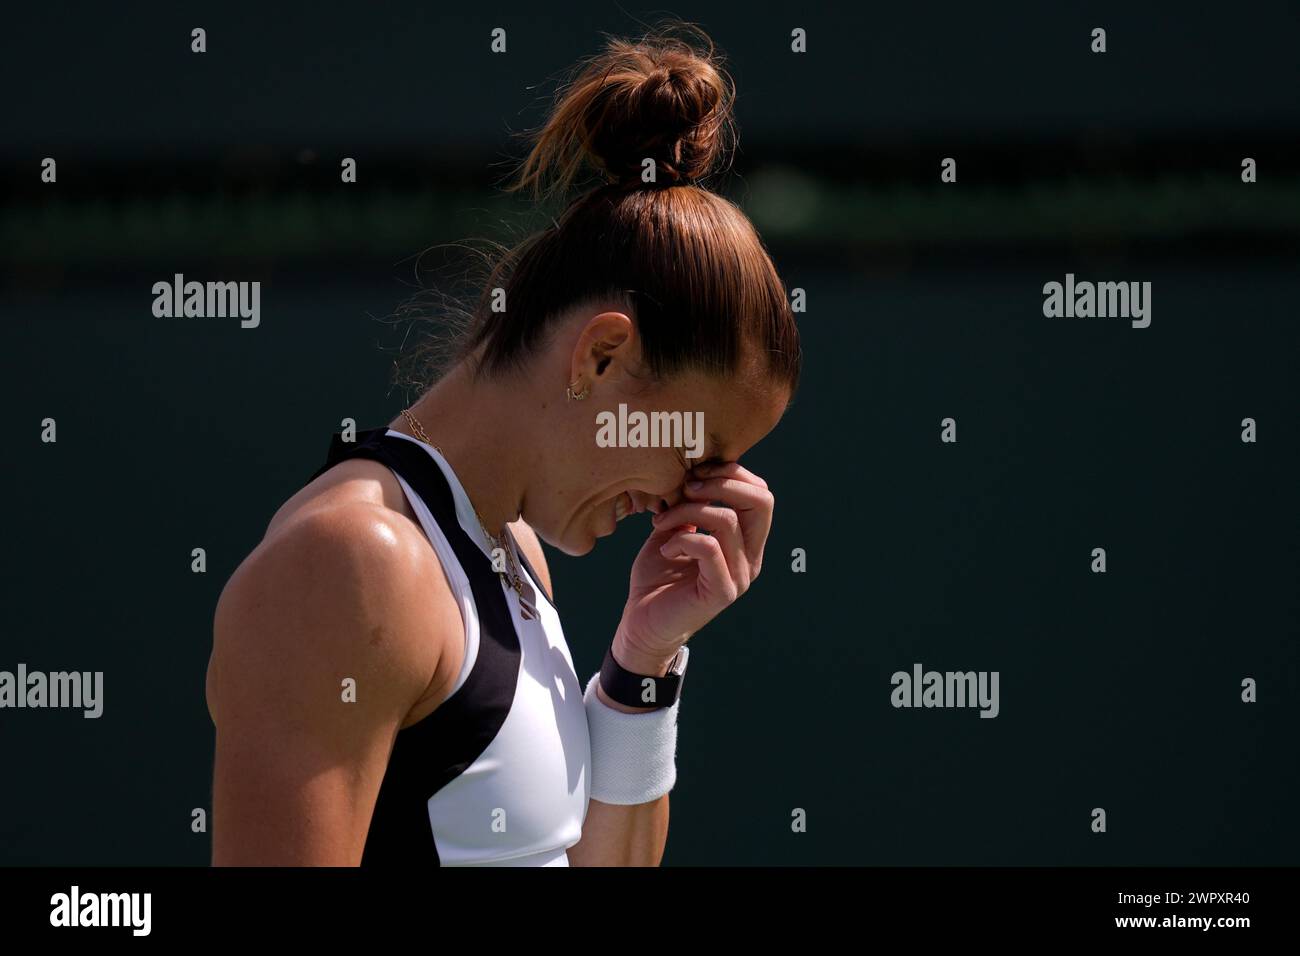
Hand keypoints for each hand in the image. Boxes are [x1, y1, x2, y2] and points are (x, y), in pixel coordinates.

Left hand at [613, 461, 773, 671]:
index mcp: (745, 541)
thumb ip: (688, 504)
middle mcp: (751, 557)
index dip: (732, 473)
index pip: (761, 494)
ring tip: (662, 522)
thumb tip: (693, 473)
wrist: (642, 623)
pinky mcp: (722, 591)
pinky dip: (682, 538)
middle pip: (761, 501)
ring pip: (728, 519)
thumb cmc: (657, 577)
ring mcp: (740, 575)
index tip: (695, 472)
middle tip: (685, 489)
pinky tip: (666, 547)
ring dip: (688, 511)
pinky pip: (709, 547)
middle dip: (721, 483)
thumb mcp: (673, 530)